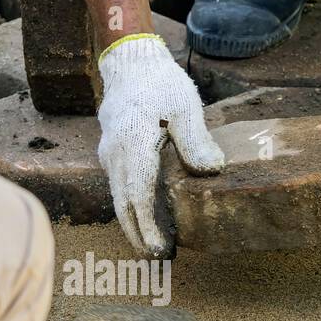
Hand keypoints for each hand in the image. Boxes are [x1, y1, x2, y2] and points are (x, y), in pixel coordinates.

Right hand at [97, 34, 223, 256]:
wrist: (130, 62)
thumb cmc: (160, 84)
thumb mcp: (185, 107)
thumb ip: (196, 140)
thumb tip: (212, 171)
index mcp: (133, 147)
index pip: (137, 199)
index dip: (147, 229)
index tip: (159, 249)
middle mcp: (114, 156)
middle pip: (123, 207)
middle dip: (139, 236)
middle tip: (158, 258)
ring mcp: (109, 155)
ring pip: (119, 199)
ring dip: (135, 224)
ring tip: (155, 244)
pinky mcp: (111, 154)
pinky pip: (120, 187)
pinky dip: (132, 207)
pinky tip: (150, 216)